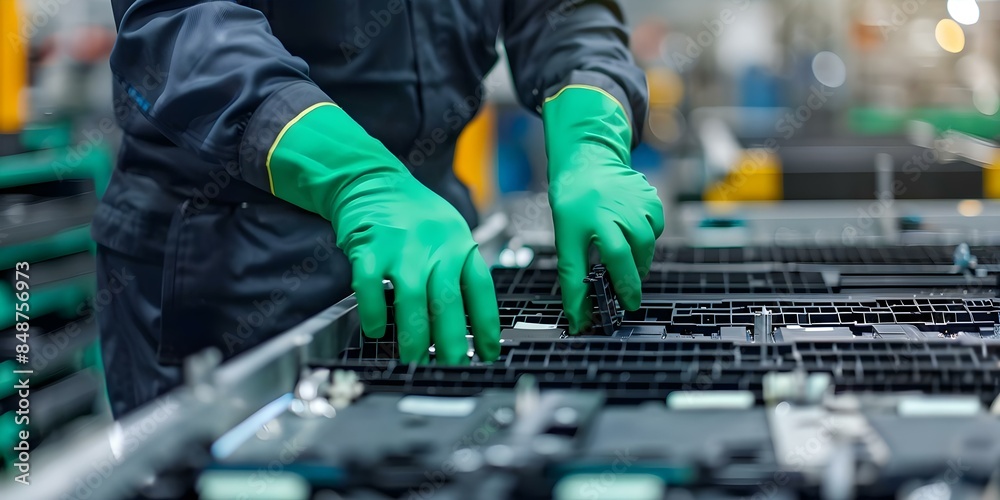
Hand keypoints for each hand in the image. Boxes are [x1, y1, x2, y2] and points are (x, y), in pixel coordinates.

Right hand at [335, 173, 500, 363]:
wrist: (371, 180)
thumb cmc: (412, 213)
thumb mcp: (449, 231)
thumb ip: (459, 268)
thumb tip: (469, 320)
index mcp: (459, 244)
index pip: (481, 289)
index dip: (487, 325)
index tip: (489, 353)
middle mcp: (434, 246)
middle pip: (448, 302)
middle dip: (452, 343)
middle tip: (453, 368)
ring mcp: (401, 248)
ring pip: (412, 300)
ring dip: (414, 337)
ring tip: (415, 361)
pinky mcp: (369, 249)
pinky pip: (371, 287)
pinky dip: (374, 312)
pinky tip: (376, 330)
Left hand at [549, 163, 663, 332]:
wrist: (588, 164)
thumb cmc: (573, 203)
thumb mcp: (565, 240)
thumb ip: (573, 280)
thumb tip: (579, 318)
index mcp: (598, 217)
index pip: (616, 257)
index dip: (623, 285)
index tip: (626, 306)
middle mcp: (623, 208)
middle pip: (637, 254)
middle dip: (632, 279)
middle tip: (626, 296)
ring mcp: (641, 202)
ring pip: (648, 246)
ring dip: (637, 261)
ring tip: (621, 262)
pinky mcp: (653, 200)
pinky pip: (656, 230)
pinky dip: (645, 240)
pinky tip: (629, 235)